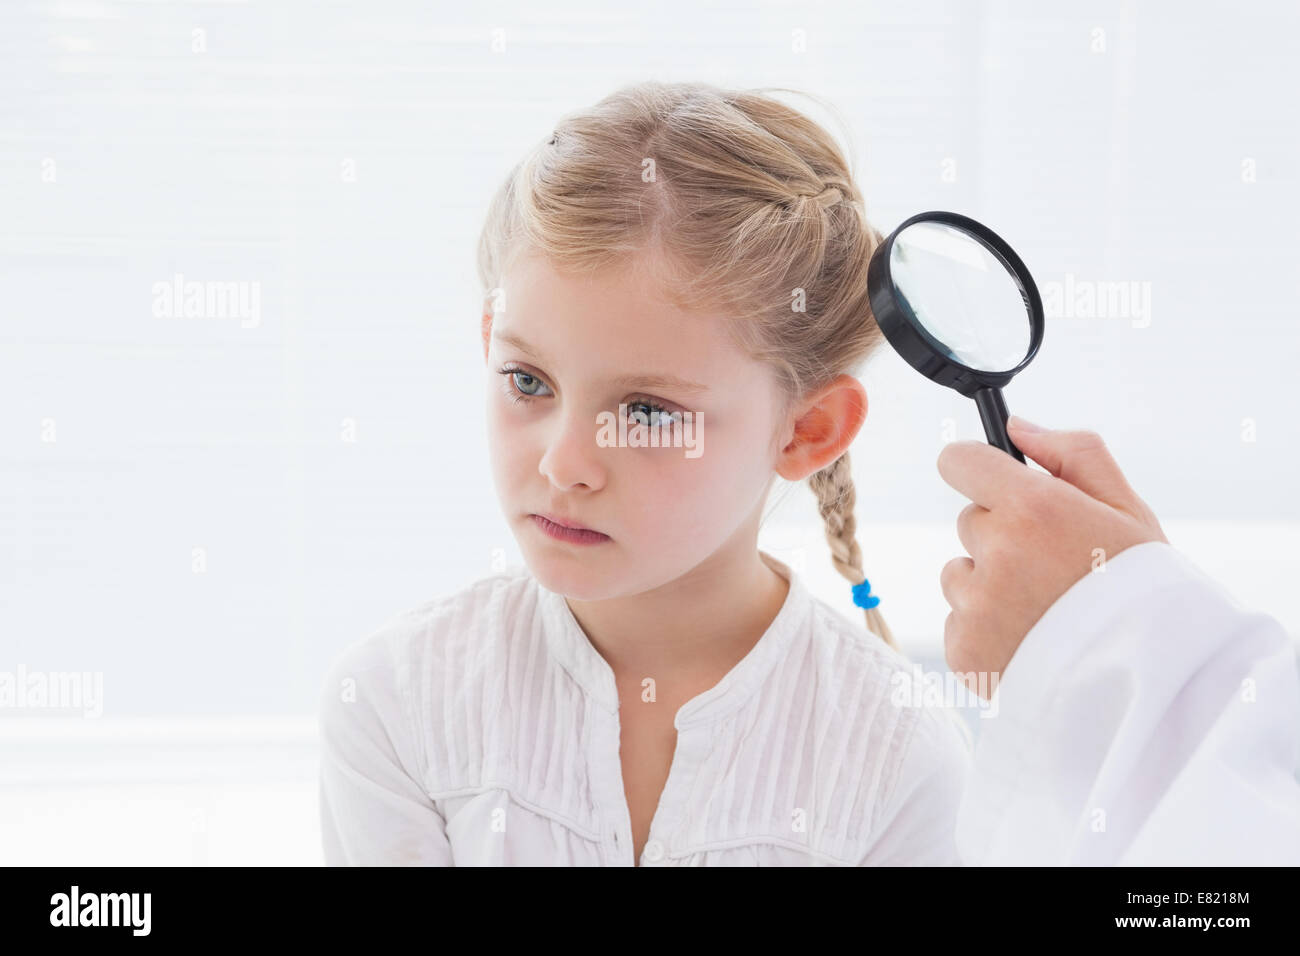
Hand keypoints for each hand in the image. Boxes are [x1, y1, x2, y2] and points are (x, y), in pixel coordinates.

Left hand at [935, 416, 1168, 698]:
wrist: (1153, 683)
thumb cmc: (1144, 589)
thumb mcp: (1128, 509)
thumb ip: (1071, 455)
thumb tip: (1016, 428)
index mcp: (1033, 507)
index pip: (959, 461)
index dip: (977, 468)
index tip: (993, 481)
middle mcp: (996, 551)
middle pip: (969, 522)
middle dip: (1002, 535)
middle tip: (1054, 566)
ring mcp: (976, 605)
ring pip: (960, 573)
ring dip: (989, 585)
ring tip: (1045, 610)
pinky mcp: (964, 649)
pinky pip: (959, 622)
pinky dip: (985, 631)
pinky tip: (1031, 640)